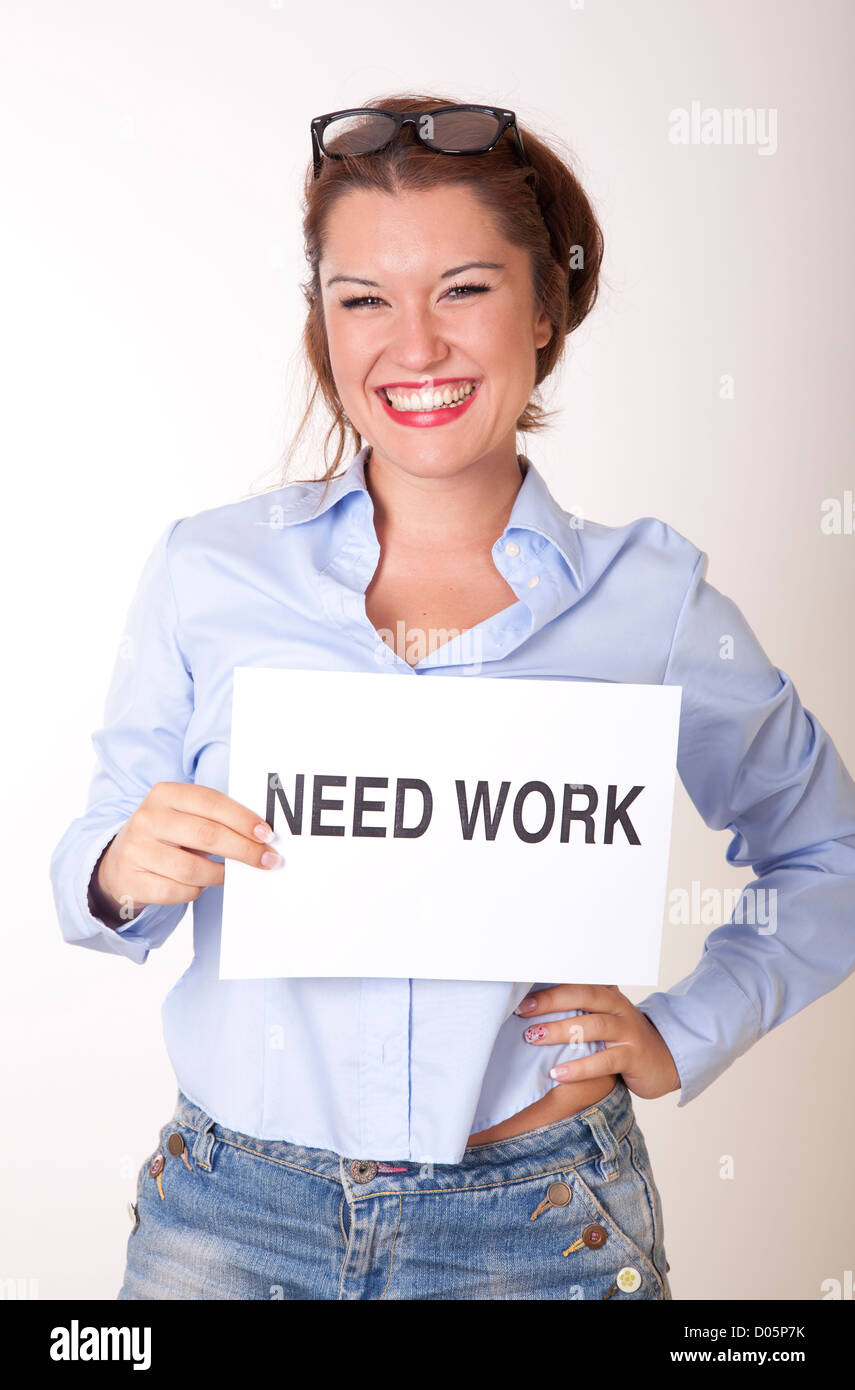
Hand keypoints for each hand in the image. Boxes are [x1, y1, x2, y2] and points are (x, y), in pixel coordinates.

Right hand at [93, 781, 281, 922]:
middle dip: (244, 850)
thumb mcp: (183, 815)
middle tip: (268, 860)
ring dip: (220, 874)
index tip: (267, 835)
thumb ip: (216, 819)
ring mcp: (136, 851)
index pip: (211, 802)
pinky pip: (177, 891)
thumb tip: (260, 837)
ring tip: (228, 874)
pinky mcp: (132, 881)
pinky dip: (196, 890)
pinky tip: (199, 884)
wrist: (119, 862)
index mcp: (164, 794)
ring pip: (194, 869)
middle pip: (207, 835)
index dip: (243, 819)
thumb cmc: (166, 836)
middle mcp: (147, 819)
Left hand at [514, 984, 680, 1100]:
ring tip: (534, 1038)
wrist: (666, 1059)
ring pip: (593, 1025)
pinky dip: (579, 1067)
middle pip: (584, 996)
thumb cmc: (625, 1039)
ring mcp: (628, 1032)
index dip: (550, 986)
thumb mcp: (605, 1017)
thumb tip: (536, 1005)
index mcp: (608, 995)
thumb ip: (580, 1009)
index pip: (578, 983)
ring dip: (561, 1031)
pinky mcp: (633, 1057)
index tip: (522, 994)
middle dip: (551, 1002)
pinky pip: (604, 1060)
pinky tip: (557, 1073)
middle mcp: (618, 1008)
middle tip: (522, 1011)